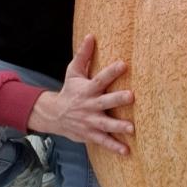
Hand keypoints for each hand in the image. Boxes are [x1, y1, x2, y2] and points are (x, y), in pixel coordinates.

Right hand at [27, 34, 133, 154]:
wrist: (54, 115)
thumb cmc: (69, 90)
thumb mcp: (73, 72)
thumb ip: (83, 55)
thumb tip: (91, 35)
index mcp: (87, 89)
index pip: (100, 78)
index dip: (111, 71)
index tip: (124, 64)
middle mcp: (89, 106)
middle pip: (105, 102)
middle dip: (118, 99)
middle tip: (131, 96)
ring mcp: (90, 122)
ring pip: (105, 124)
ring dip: (118, 126)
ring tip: (132, 128)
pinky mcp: (90, 134)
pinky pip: (103, 141)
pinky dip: (114, 147)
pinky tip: (126, 151)